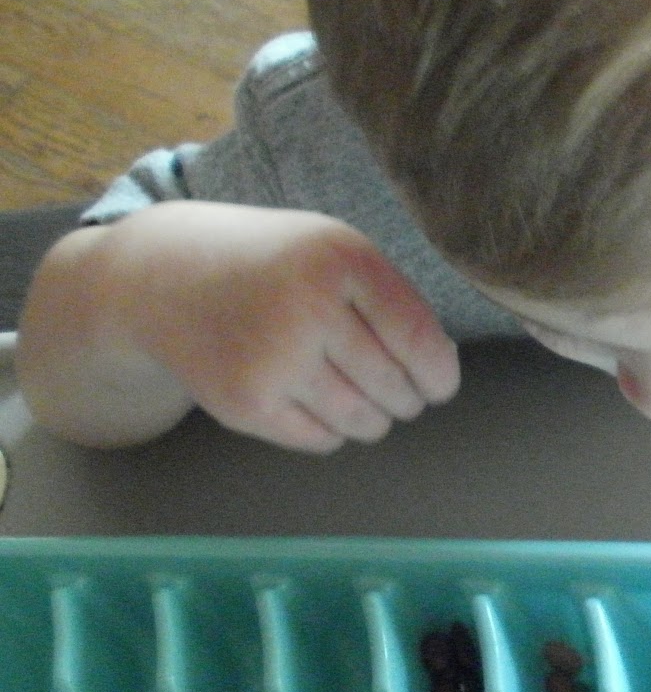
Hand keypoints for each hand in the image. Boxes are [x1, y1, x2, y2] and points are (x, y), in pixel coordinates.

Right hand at [18, 203, 460, 451]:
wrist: (169, 276)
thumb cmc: (277, 265)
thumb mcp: (336, 251)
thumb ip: (392, 300)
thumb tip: (441, 370)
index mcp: (342, 262)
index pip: (420, 341)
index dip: (440, 375)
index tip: (439, 385)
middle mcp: (308, 308)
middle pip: (396, 388)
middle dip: (407, 398)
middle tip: (398, 391)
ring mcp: (273, 359)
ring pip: (363, 422)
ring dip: (375, 418)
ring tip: (361, 395)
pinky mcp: (245, 402)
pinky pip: (322, 440)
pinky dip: (333, 429)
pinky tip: (317, 400)